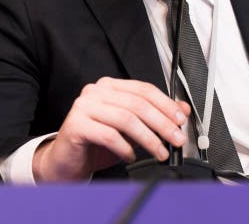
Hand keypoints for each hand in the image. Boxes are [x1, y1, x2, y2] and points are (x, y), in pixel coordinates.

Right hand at [32, 77, 190, 181]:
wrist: (67, 161)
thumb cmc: (97, 144)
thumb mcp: (131, 130)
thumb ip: (153, 117)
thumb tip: (181, 110)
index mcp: (109, 87)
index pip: (143, 89)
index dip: (165, 104)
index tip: (180, 120)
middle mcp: (95, 92)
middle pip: (137, 103)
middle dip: (162, 123)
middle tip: (176, 140)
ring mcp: (84, 106)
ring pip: (125, 118)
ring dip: (148, 138)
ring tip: (159, 152)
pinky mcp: (76, 124)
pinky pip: (108, 135)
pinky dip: (125, 148)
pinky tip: (131, 156)